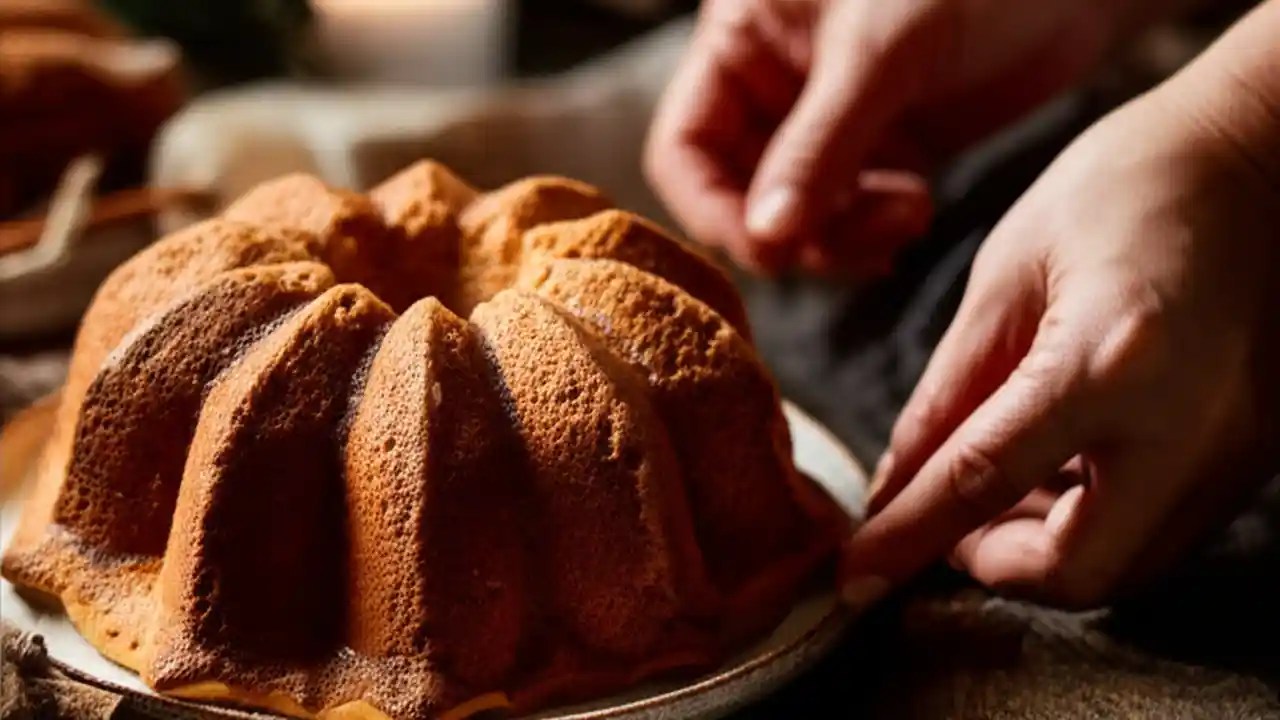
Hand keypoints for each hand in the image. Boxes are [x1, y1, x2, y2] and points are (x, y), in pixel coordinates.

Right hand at [644, 0, 1154, 274]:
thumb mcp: (881, 53)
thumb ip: (818, 148)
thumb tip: (765, 242)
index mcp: (742, 40)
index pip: (684, 148)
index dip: (715, 209)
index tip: (774, 245)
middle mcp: (773, 86)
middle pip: (738, 194)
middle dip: (795, 230)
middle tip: (864, 238)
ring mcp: (828, 122)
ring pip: (796, 216)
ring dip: (839, 239)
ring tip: (908, 217)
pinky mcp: (884, 148)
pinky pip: (850, 217)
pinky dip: (870, 236)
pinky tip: (910, 224)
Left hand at [838, 56, 1279, 609]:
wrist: (1271, 153)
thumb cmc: (1131, 183)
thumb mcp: (1011, 271)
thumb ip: (950, 389)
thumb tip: (898, 482)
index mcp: (1111, 361)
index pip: (984, 482)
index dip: (906, 538)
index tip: (854, 576)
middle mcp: (1188, 428)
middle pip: (1076, 572)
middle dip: (993, 563)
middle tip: (948, 517)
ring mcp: (1238, 450)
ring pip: (1127, 565)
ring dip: (1046, 548)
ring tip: (1005, 480)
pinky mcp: (1259, 454)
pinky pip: (1162, 529)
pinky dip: (1099, 522)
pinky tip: (1067, 465)